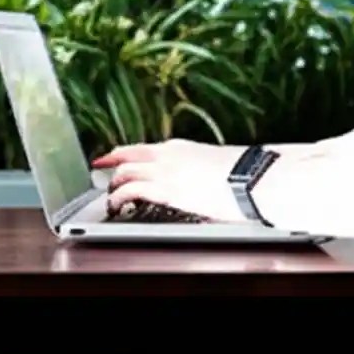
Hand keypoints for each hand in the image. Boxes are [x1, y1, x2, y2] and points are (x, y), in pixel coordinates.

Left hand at [92, 139, 251, 222]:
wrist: (250, 177)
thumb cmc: (241, 173)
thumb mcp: (213, 165)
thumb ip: (198, 170)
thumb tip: (202, 181)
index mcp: (180, 148)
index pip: (145, 149)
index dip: (125, 153)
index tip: (115, 156)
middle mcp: (167, 155)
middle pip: (128, 156)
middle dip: (113, 165)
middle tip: (103, 171)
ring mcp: (163, 170)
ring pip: (124, 172)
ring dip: (114, 185)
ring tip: (111, 197)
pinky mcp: (163, 189)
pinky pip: (129, 190)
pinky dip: (117, 197)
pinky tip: (115, 205)